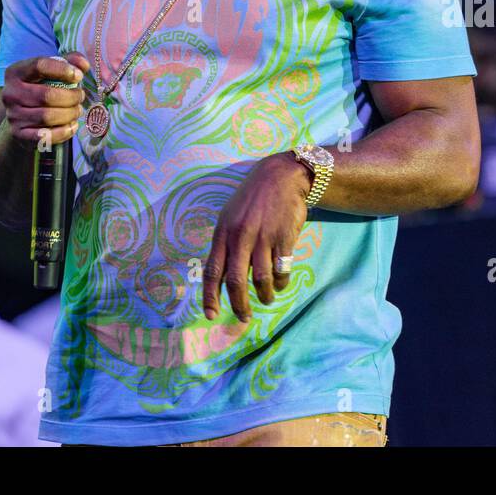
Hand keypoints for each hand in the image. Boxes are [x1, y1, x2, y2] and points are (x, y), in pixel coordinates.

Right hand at [1, 52, 89, 148]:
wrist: (22, 117)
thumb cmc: (42, 88)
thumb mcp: (53, 70)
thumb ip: (70, 61)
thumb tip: (83, 65)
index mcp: (16, 72)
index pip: (40, 65)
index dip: (63, 70)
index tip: (78, 76)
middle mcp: (11, 93)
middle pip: (47, 95)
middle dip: (71, 97)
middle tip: (80, 96)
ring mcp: (13, 115)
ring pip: (48, 116)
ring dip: (70, 113)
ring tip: (77, 110)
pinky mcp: (19, 134)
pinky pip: (46, 135)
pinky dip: (64, 131)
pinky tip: (72, 125)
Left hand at [202, 153, 313, 321]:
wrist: (281, 177)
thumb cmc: (252, 200)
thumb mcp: (230, 217)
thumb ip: (225, 245)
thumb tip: (221, 277)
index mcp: (223, 233)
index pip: (213, 271)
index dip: (210, 296)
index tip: (212, 315)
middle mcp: (241, 236)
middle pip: (237, 281)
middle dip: (240, 305)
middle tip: (244, 317)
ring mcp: (264, 237)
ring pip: (262, 279)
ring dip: (265, 295)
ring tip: (267, 299)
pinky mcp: (285, 237)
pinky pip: (282, 269)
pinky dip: (281, 282)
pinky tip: (281, 284)